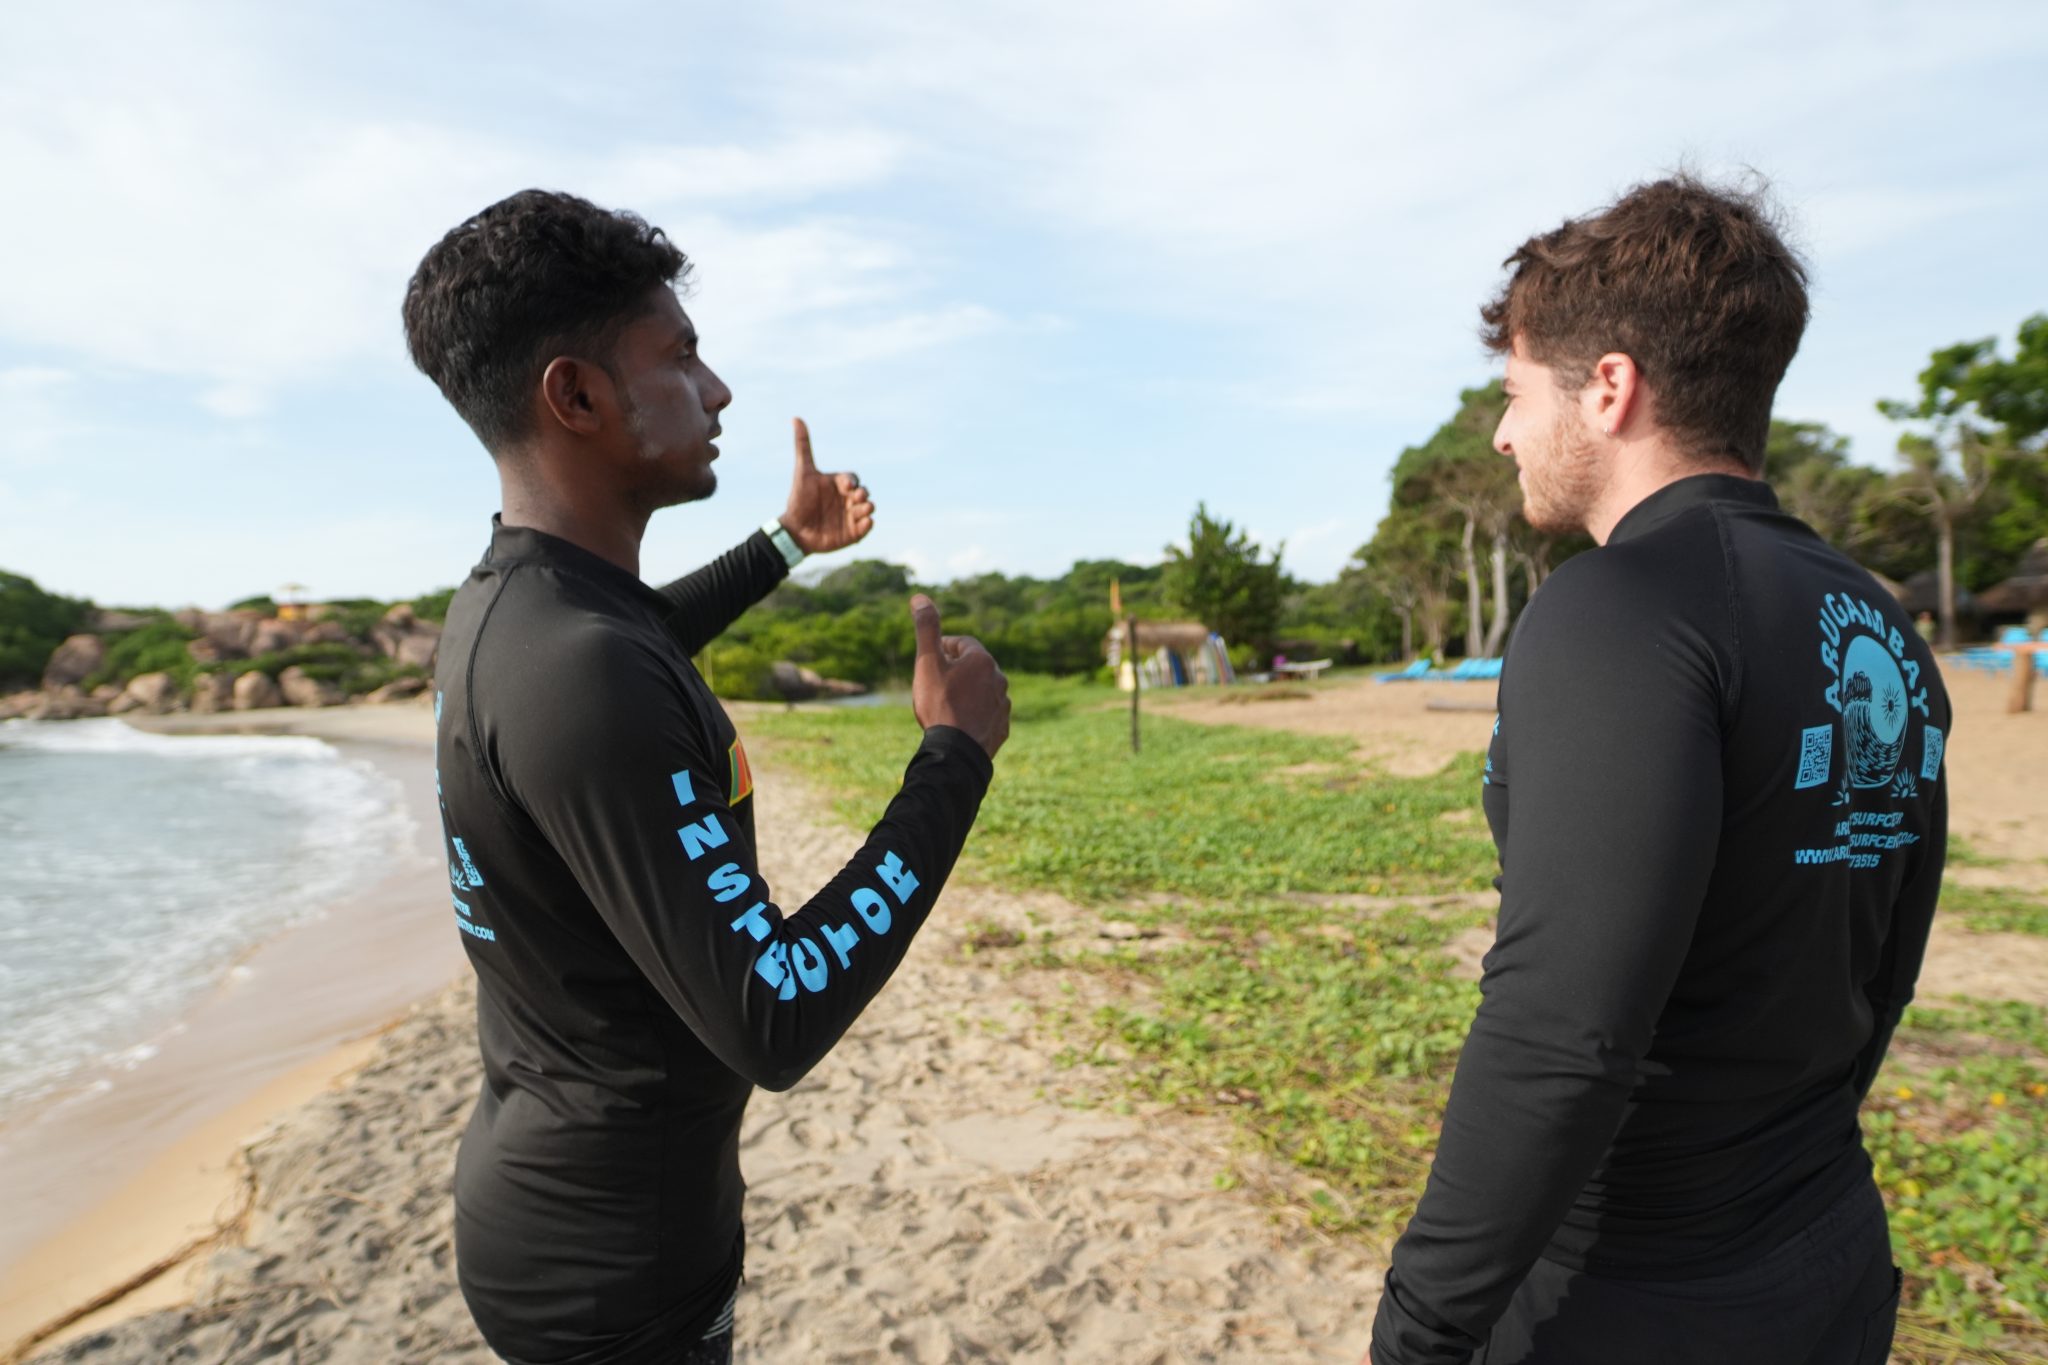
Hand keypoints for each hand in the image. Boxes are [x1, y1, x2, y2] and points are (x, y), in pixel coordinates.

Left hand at [779, 417, 874, 553]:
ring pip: (867, 509)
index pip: (852, 479)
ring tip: (864, 508)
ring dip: (868, 507)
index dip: (851, 480)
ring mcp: (851, 516)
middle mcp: (847, 499)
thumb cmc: (799, 499)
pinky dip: (868, 524)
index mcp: (839, 485)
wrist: (794, 529)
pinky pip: (865, 528)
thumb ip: (803, 446)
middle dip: (863, 493)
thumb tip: (796, 418)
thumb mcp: (803, 471)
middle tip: (856, 497)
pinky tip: (866, 522)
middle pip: (863, 493)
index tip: (845, 485)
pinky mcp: (853, 533)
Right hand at [910, 594, 1009, 758]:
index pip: (962, 644)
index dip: (944, 648)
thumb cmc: (940, 704)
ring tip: (947, 703)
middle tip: (935, 681)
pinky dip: (975, 712)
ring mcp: (1003, 704)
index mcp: (982, 660)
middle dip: (956, 670)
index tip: (931, 657)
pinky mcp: (1002, 726)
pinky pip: (987, 712)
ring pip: (983, 690)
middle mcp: (999, 679)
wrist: (957, 751)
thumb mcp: (928, 663)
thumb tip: (919, 597)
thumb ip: (926, 629)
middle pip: (974, 667)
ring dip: (968, 691)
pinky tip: (960, 721)